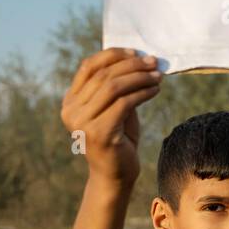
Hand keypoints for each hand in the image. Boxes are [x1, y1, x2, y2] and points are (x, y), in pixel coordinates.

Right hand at [61, 48, 161, 188]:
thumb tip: (137, 59)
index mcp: (70, 101)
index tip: (136, 52)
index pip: (88, 66)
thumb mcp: (114, 108)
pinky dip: (142, 93)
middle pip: (103, 75)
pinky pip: (124, 103)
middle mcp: (71, 111)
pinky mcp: (99, 133)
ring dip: (139, 78)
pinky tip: (155, 90)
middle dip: (132, 65)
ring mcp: (82, 123)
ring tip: (158, 76)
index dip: (113, 55)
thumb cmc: (118, 139)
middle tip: (154, 62)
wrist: (115, 175)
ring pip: (113, 87)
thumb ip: (116, 86)